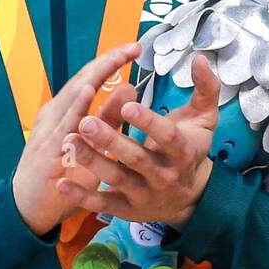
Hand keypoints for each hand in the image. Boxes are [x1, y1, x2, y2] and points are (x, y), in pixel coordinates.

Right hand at [11, 41, 142, 236]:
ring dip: (93, 76)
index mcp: (65, 110)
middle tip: (131, 47)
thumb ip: (109, 118)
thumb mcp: (92, 143)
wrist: (27, 207)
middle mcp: (55, 114)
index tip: (135, 48)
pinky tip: (88, 92)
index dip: (111, 61)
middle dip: (107, 61)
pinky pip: (64, 125)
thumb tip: (129, 88)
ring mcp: (49, 130)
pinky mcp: (47, 150)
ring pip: (72, 97)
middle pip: (82, 80)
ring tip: (113, 59)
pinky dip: (76, 106)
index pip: (90, 78)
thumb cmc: (61, 173)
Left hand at [56, 54, 220, 230]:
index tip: (127, 105)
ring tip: (70, 141)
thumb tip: (199, 58)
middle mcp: (164, 176)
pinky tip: (61, 183)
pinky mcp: (128, 210)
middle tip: (87, 121)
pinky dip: (82, 196)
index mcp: (183, 152)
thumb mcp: (205, 119)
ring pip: (116, 179)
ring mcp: (145, 195)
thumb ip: (206, 89)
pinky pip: (103, 205)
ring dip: (92, 162)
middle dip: (111, 140)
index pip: (167, 137)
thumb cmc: (191, 148)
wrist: (191, 197)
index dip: (148, 122)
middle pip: (137, 158)